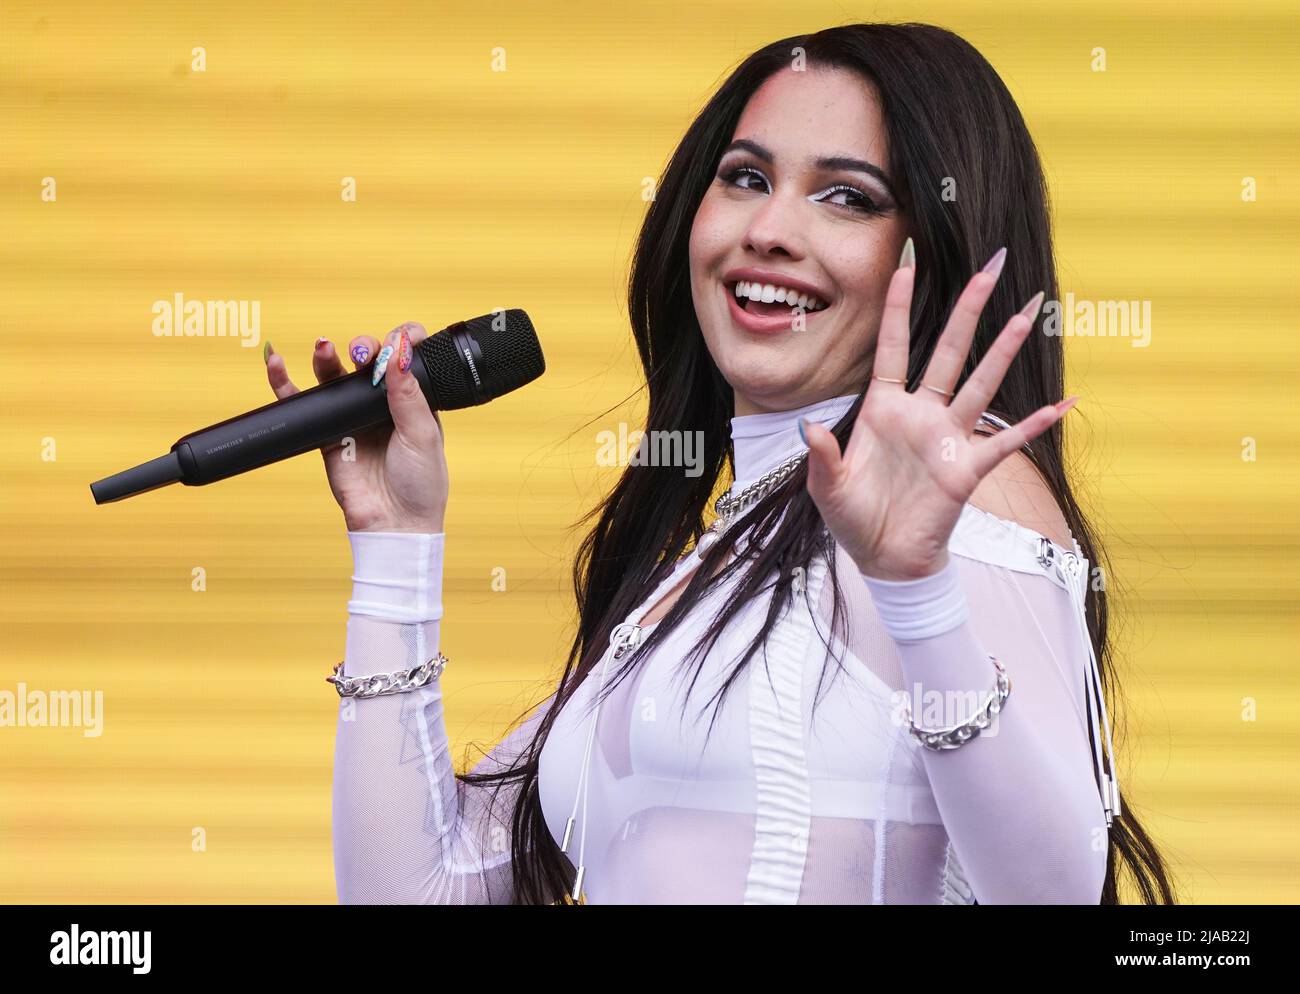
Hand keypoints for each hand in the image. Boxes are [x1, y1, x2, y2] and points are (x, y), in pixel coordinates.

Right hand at [263, 321, 448, 532]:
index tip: (401, 338)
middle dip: (364, 347)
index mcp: (414, 400)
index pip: (405, 359)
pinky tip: (277, 363)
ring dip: (328, 356)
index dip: (402, 341)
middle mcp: (383, 405)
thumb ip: (409, 396)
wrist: (394, 524)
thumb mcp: (423, 436)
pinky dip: (286, 383)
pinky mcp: (327, 433)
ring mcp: (353, 417)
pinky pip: (304, 404)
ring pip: (335, 376)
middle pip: (368, 361)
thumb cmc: (421, 484)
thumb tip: (399, 354)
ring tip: (324, 347)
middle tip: (363, 354)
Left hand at [801, 246, 1075, 580]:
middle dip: (968, 309)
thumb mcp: (827, 487)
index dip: (898, 307)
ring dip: (1003, 350)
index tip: (904, 263)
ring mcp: (947, 438)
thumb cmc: (854, 517)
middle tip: (991, 267)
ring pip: (980, 383)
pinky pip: (1005, 442)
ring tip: (1029, 313)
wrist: (883, 558)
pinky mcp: (967, 469)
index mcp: (882, 408)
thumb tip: (809, 427)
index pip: (892, 346)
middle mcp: (920, 414)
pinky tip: (1062, 403)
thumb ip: (821, 456)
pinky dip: (1033, 424)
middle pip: (948, 351)